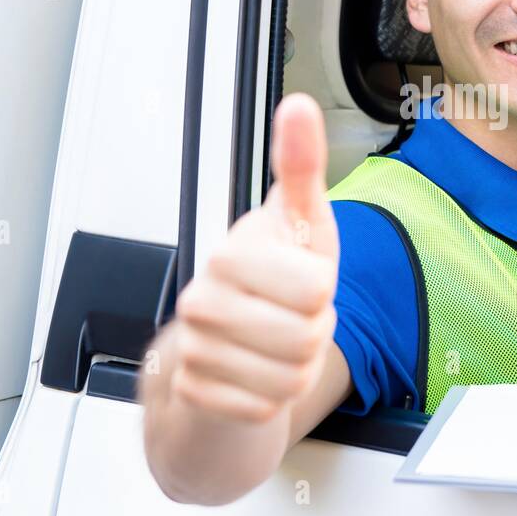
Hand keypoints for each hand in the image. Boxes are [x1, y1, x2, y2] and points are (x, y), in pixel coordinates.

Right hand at [166, 92, 339, 423]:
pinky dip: (272, 398)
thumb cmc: (268, 277)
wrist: (217, 343)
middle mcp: (202, 300)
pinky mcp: (194, 395)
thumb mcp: (299, 219)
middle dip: (313, 333)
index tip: (302, 279)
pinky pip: (266, 409)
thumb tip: (298, 106)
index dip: (322, 290)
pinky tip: (255, 374)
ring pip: (289, 377)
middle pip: (305, 336)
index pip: (315, 288)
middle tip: (292, 317)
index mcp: (231, 253)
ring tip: (276, 343)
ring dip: (296, 367)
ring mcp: (194, 349)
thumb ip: (301, 164)